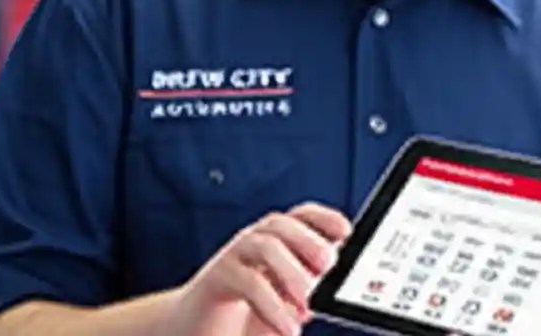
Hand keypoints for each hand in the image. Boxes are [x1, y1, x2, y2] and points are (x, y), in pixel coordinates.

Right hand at [163, 202, 352, 335]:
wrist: (194, 331)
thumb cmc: (243, 317)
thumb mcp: (282, 305)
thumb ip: (302, 295)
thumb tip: (328, 294)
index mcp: (274, 242)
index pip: (299, 216)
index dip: (322, 218)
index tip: (346, 231)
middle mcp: (252, 243)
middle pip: (281, 225)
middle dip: (308, 240)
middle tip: (329, 265)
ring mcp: (232, 258)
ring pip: (264, 246)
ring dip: (291, 270)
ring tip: (309, 301)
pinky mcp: (216, 281)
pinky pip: (248, 283)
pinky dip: (272, 305)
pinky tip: (289, 328)